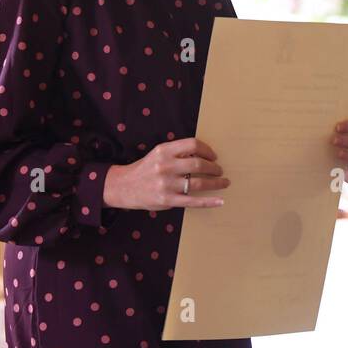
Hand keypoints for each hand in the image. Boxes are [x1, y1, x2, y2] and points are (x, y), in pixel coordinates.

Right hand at [103, 137, 228, 209]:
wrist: (124, 187)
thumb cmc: (146, 169)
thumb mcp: (158, 154)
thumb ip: (177, 152)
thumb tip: (204, 154)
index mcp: (164, 151)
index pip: (193, 145)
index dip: (207, 150)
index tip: (214, 156)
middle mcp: (165, 166)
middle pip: (199, 164)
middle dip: (214, 168)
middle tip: (220, 170)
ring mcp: (166, 184)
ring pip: (199, 183)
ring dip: (216, 183)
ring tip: (223, 182)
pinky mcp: (167, 200)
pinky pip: (193, 201)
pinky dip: (209, 202)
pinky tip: (220, 201)